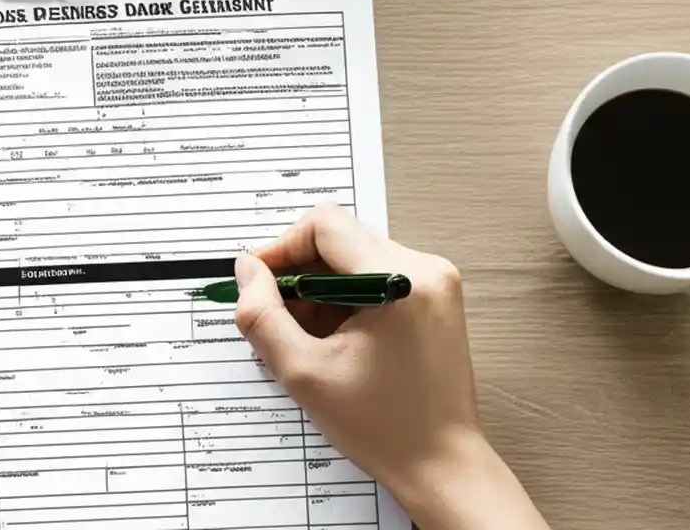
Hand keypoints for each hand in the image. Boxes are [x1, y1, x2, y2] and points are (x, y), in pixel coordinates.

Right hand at [234, 205, 547, 529]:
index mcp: (400, 281)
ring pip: (353, 257)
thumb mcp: (303, 373)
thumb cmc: (385, 427)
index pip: (324, 225)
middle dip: (299, 275)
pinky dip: (344, 299)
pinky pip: (374, 276)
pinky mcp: (434, 297)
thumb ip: (262, 315)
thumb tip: (247, 270)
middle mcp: (425, 270)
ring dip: (320, 290)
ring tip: (309, 339)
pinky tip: (334, 340)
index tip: (259, 282)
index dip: (281, 248)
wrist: (442, 464)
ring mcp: (435, 282)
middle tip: (278, 318)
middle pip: (339, 238)